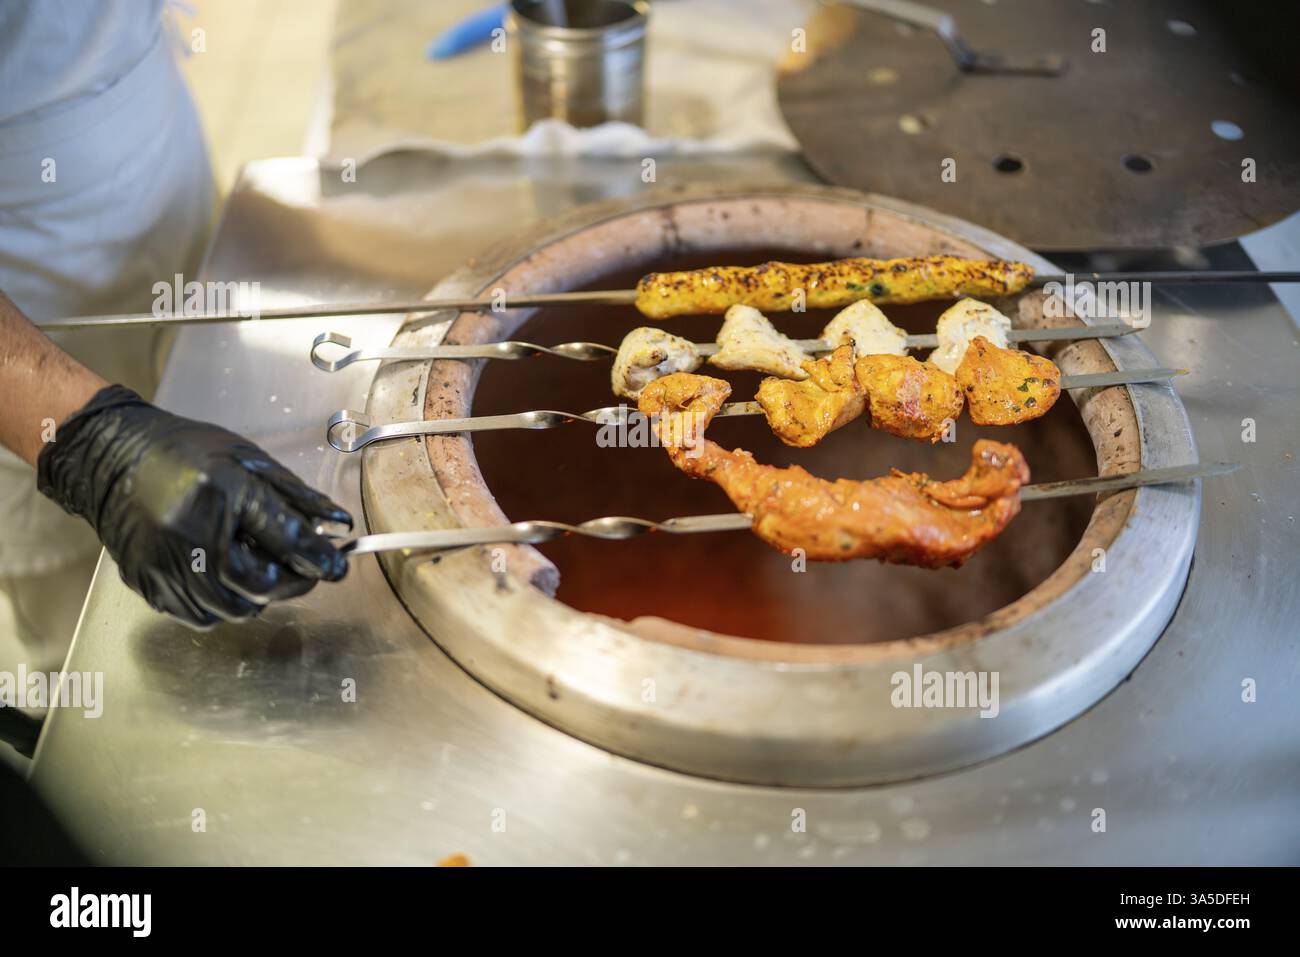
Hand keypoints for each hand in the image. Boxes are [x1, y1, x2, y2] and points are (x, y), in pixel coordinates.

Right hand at [37, 385, 350, 628]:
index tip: (337, 567)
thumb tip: (337, 525)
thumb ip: (295, 497)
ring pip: (235, 608)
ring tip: (257, 565)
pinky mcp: (148, 584)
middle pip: (262, 584)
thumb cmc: (184, 453)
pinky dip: (223, 603)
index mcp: (221, 492)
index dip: (320, 557)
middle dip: (293, 581)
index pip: (287, 538)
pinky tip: (223, 575)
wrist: (112, 460)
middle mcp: (191, 532)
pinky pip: (202, 615)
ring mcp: (165, 563)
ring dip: (258, 594)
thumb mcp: (247, 459)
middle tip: (303, 569)